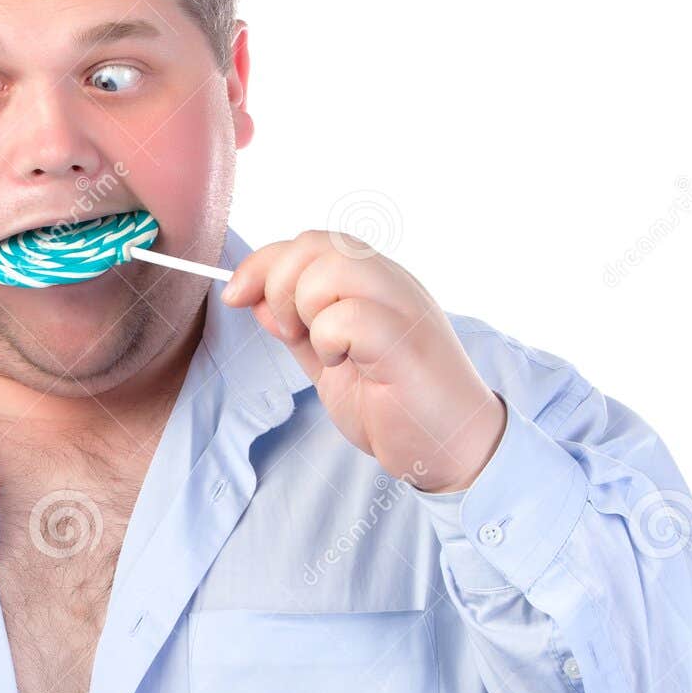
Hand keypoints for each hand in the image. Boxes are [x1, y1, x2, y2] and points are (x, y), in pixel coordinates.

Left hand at [221, 230, 506, 493]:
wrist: (455, 450)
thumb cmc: (398, 408)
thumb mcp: (331, 364)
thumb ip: (297, 331)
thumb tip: (255, 299)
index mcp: (376, 284)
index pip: (311, 242)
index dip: (264, 263)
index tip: (236, 296)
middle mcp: (392, 284)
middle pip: (317, 243)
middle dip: (278, 285)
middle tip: (289, 333)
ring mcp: (403, 308)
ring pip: (333, 267)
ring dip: (306, 310)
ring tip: (324, 351)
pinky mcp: (407, 342)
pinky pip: (350, 315)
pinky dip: (330, 340)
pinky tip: (344, 365)